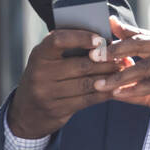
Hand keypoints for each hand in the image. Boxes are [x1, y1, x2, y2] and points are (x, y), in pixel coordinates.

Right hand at [6, 29, 129, 139]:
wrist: (26, 111)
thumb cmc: (45, 77)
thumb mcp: (48, 60)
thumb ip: (67, 49)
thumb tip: (102, 40)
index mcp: (39, 54)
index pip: (58, 40)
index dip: (81, 38)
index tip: (100, 40)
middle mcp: (40, 73)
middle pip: (80, 65)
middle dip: (106, 61)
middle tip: (122, 58)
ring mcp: (47, 93)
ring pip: (86, 84)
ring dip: (108, 78)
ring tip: (122, 72)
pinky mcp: (57, 109)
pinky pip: (86, 100)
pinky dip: (103, 94)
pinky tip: (114, 89)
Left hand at [95, 16, 149, 142]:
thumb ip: (137, 86)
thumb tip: (111, 87)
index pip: (141, 35)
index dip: (120, 34)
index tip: (98, 36)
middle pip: (140, 43)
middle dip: (115, 50)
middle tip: (94, 57)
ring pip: (145, 66)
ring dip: (121, 76)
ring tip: (101, 84)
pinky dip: (136, 89)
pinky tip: (120, 93)